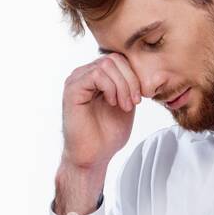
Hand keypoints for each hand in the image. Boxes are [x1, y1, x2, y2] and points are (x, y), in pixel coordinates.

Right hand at [61, 53, 142, 173]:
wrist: (94, 155)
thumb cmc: (107, 134)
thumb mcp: (126, 104)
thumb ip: (129, 85)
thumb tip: (141, 69)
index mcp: (97, 77)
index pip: (119, 60)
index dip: (134, 76)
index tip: (139, 98)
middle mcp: (84, 74)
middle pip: (114, 59)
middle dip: (130, 80)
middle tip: (134, 102)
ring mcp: (76, 80)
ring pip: (106, 65)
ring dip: (122, 86)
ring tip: (124, 106)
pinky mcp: (72, 89)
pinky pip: (96, 75)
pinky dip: (110, 88)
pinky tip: (112, 103)